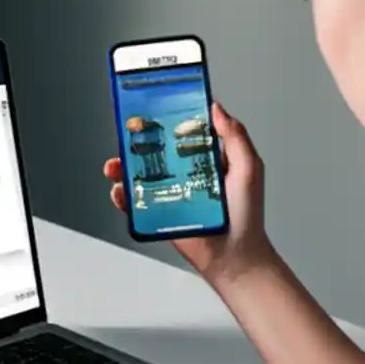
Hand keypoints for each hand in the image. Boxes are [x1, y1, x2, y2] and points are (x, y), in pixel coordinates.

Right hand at [105, 101, 273, 286]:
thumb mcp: (248, 167)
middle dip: (136, 143)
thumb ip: (236, 137)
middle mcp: (187, 174)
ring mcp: (171, 194)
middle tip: (127, 136)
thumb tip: (217, 108)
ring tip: (116, 166)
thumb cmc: (246, 214)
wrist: (234, 255)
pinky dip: (122, 197)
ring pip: (140, 176)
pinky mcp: (160, 215)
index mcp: (207, 159)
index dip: (169, 119)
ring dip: (122, 168)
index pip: (184, 132)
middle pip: (156, 152)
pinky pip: (135, 204)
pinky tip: (120, 191)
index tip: (154, 108)